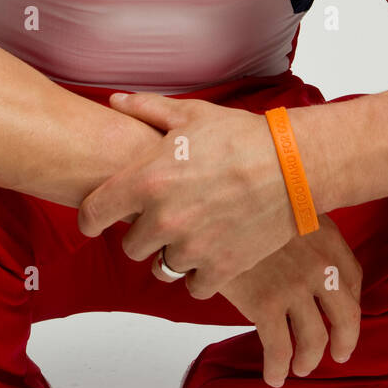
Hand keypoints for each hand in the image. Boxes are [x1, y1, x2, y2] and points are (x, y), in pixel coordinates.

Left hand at [76, 92, 299, 298]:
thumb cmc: (242, 137)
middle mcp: (163, 219)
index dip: (92, 216)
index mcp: (147, 181)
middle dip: (142, 233)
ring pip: (162, 267)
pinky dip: (201, 273)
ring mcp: (192, 248)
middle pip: (130, 246)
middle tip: (163, 217)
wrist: (295, 167)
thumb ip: (146, 109)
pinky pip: (193, 286)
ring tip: (192, 233)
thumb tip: (115, 101)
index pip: (92, 215)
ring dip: (172, 254)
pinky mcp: (220, 269)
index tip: (100, 217)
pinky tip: (212, 250)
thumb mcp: (191, 115)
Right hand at [219, 216, 362, 386]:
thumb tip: (306, 265)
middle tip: (339, 354)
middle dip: (345, 342)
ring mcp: (295, 287)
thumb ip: (305, 235)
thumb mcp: (287, 212)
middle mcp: (320, 265)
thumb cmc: (246, 209)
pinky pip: (279, 349)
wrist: (214, 211)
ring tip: (300, 368)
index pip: (352, 278)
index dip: (348, 302)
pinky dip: (278, 369)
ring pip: (314, 340)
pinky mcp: (265, 304)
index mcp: (328, 239)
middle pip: (347, 317)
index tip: (338, 315)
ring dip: (308, 360)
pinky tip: (273, 376)